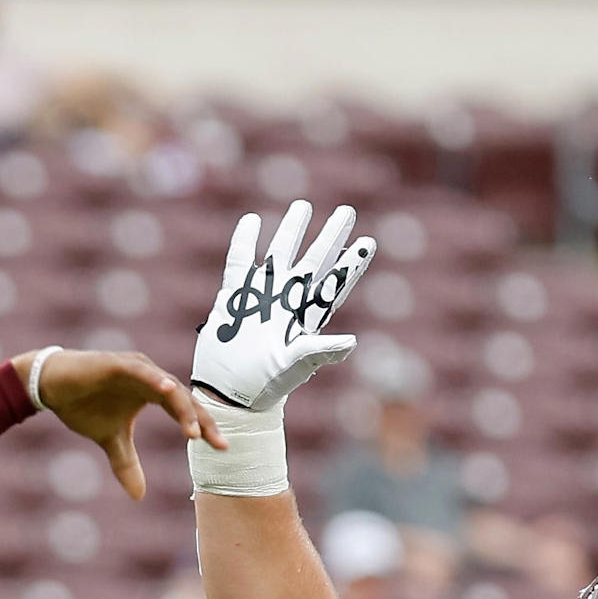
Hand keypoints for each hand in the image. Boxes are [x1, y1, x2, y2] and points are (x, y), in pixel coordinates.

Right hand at [27, 347, 208, 500]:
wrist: (50, 386)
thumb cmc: (83, 405)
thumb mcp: (110, 440)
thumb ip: (126, 464)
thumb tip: (138, 496)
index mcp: (153, 392)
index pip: (185, 411)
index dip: (204, 429)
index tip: (222, 449)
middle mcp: (150, 378)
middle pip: (184, 400)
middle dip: (203, 422)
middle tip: (218, 444)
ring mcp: (136, 368)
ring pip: (168, 387)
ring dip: (182, 408)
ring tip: (194, 432)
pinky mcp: (118, 364)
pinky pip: (142, 371)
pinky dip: (155, 379)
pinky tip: (167, 389)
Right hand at [192, 201, 373, 419]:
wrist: (230, 392)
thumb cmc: (267, 385)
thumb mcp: (296, 367)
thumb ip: (321, 352)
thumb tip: (352, 342)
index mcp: (307, 316)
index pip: (335, 283)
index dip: (351, 263)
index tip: (368, 242)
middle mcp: (288, 301)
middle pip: (315, 260)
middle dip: (331, 236)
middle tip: (347, 211)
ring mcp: (262, 295)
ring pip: (280, 254)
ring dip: (292, 230)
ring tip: (303, 206)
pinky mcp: (234, 296)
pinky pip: (240, 261)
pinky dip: (245, 241)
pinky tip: (251, 221)